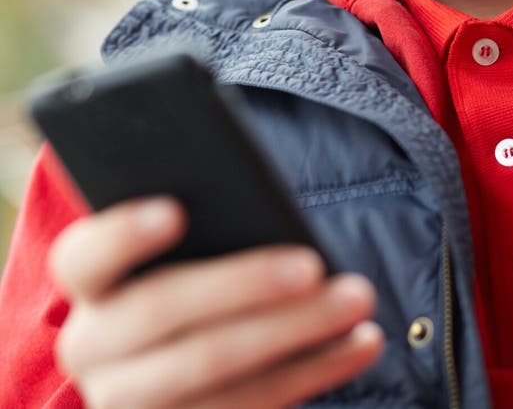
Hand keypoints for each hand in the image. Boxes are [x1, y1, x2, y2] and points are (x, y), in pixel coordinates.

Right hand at [51, 197, 384, 407]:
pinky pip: (249, 406)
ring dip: (296, 332)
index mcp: (88, 281)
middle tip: (311, 265)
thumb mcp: (175, 240)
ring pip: (212, 368)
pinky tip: (360, 341)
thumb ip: (199, 216)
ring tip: (357, 298)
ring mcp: (131, 398)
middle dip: (244, 285)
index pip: (84, 256)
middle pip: (161, 312)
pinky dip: (314, 370)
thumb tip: (254, 194)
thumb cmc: (183, 262)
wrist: (165, 349)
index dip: (124, 234)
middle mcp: (93, 344)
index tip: (176, 211)